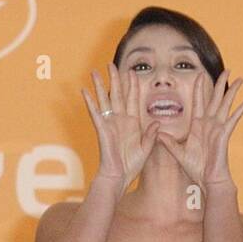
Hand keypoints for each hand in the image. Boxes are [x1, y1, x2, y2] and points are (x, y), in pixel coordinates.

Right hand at [82, 62, 158, 196]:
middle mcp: (120, 120)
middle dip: (115, 79)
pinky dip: (90, 102)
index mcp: (132, 123)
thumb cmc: (132, 165)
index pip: (132, 99)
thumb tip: (158, 122)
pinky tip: (84, 91)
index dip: (132, 86)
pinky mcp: (102, 130)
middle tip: (111, 64)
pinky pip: (95, 113)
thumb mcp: (146, 149)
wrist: (120, 177)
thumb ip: (151, 136)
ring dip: (99, 86)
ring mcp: (110, 124)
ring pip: (104, 100)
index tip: (133, 72)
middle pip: (117, 95)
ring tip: (94, 72)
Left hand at [155, 68, 242, 193]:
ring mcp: (218, 127)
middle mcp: (209, 123)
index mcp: (198, 125)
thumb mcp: (179, 153)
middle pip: (216, 98)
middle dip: (220, 83)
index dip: (199, 87)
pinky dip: (241, 109)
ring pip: (226, 104)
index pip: (199, 101)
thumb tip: (158, 134)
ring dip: (232, 91)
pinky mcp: (224, 134)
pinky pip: (234, 118)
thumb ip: (169, 143)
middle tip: (227, 69)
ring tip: (240, 79)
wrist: (208, 180)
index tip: (200, 74)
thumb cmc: (196, 169)